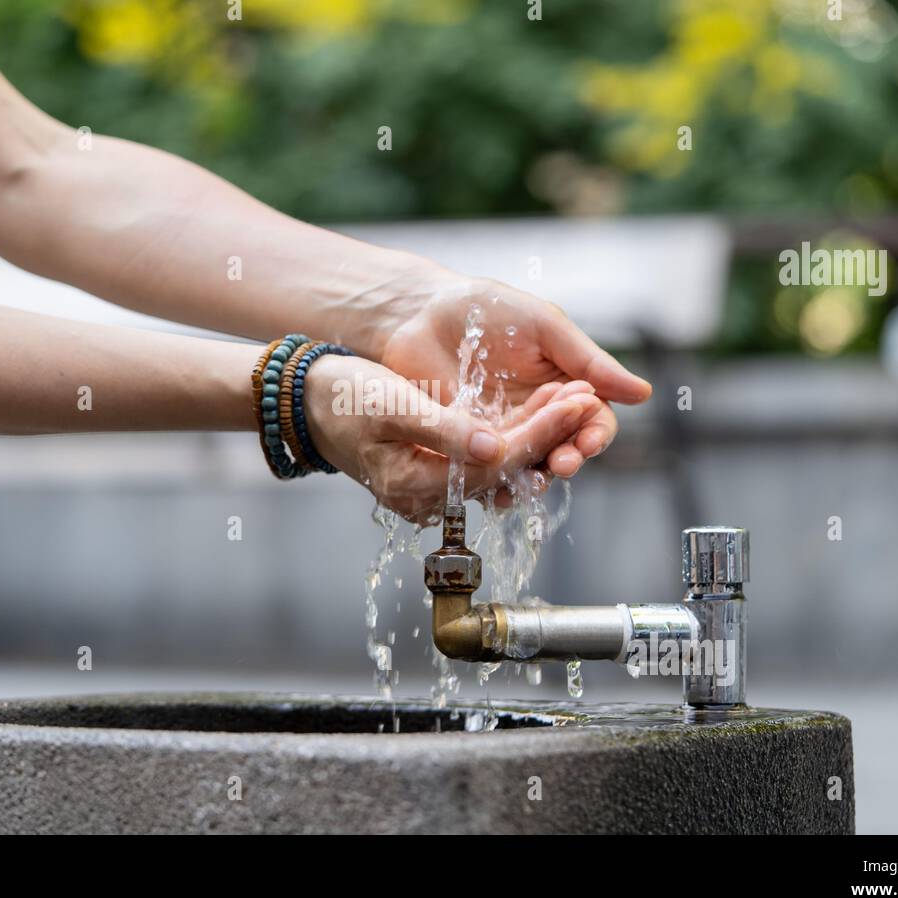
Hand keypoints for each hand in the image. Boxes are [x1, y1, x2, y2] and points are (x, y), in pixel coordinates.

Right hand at [303, 355, 604, 521]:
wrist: (309, 402)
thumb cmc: (344, 397)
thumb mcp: (392, 405)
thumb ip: (445, 430)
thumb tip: (497, 449)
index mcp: (415, 486)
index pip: (496, 464)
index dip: (540, 433)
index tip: (576, 401)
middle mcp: (427, 499)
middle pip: (506, 470)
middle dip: (550, 434)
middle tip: (589, 398)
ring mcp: (432, 490)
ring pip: (501, 468)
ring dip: (540, 435)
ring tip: (576, 401)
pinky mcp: (436, 474)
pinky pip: (486, 462)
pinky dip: (516, 435)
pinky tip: (543, 411)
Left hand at [376, 275, 651, 478]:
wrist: (419, 314)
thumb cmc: (485, 309)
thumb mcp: (545, 327)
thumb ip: (589, 362)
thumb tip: (644, 393)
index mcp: (564, 386)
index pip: (593, 419)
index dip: (596, 434)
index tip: (590, 441)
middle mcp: (538, 415)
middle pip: (565, 449)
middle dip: (567, 459)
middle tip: (561, 463)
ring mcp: (503, 432)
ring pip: (529, 466)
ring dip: (535, 478)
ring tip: (533, 481)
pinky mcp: (468, 444)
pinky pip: (488, 472)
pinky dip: (496, 485)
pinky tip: (497, 492)